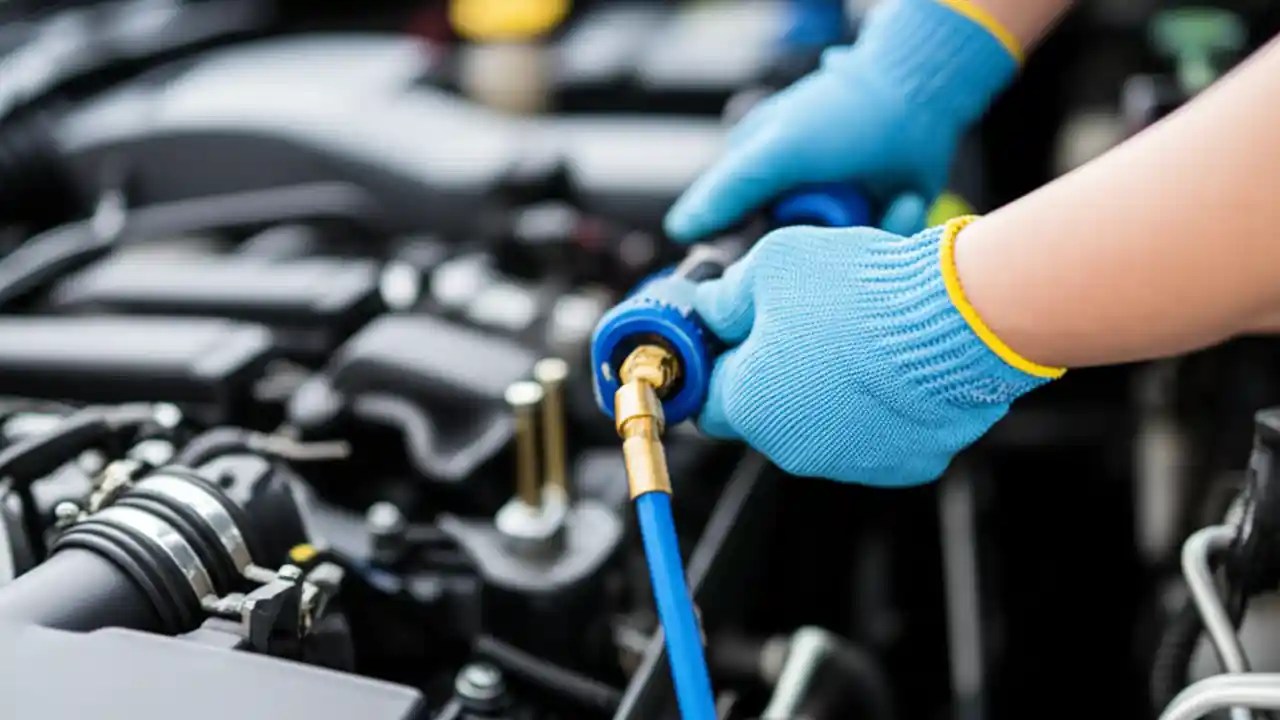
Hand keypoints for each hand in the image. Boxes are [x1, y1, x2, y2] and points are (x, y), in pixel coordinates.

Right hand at [664, 0, 1018, 242]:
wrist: (916, 94)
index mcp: (757, 186)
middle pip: (791, 262)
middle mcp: (793, 208)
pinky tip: (901, 197)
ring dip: (864, 232)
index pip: (735, 243)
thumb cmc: (836, 116)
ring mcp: (835, 219)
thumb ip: (725, 192)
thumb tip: (679, 231)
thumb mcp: (774, 152)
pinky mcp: (876, 226)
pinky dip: (894, 224)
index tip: (762, 268)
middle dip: (819, 246)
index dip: (746, 259)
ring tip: (881, 198)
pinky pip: (879, 249)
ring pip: (838, 263)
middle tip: (837, 217)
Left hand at [693, 219, 1059, 485]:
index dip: (722, 363)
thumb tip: (713, 307)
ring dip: (830, 392)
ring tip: (861, 339)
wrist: (955, 320)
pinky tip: (894, 367)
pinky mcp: (904, 465)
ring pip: (824, 426)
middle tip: (808, 324)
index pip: (709, 399)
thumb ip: (729, 295)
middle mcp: (792, 448)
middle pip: (770, 413)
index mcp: (747, 405)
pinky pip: (878, 436)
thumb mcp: (771, 265)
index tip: (737, 337)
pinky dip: (880, 409)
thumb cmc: (860, 292)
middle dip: (779, 374)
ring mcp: (851, 463)